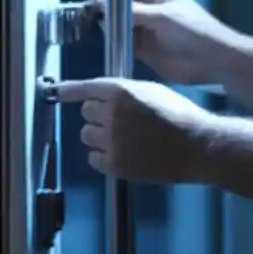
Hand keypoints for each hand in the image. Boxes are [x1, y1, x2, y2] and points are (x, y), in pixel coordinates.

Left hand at [56, 77, 216, 183]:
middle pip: (86, 112)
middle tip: (119, 120)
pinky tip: (122, 153)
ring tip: (122, 138)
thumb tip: (103, 96)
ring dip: (98, 135)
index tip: (55, 91)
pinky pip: (93, 158)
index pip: (86, 88)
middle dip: (98, 114)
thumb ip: (125, 92)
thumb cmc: (179, 115)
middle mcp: (112, 115)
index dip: (68, 90)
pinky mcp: (114, 164)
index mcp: (122, 92)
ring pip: (86, 134)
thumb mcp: (152, 91)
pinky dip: (102, 156)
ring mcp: (112, 141)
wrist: (197, 146)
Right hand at [87, 0, 235, 84]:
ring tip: (96, 34)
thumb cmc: (195, 31)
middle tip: (90, 20)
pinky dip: (113, 45)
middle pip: (115, 5)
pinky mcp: (143, 49)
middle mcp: (146, 7)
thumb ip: (134, 12)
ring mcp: (144, 28)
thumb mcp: (164, 17)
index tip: (93, 4)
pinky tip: (107, 47)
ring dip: (106, 29)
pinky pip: (122, 44)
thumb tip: (103, 6)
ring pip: (116, 25)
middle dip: (102, 10)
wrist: (213, 61)